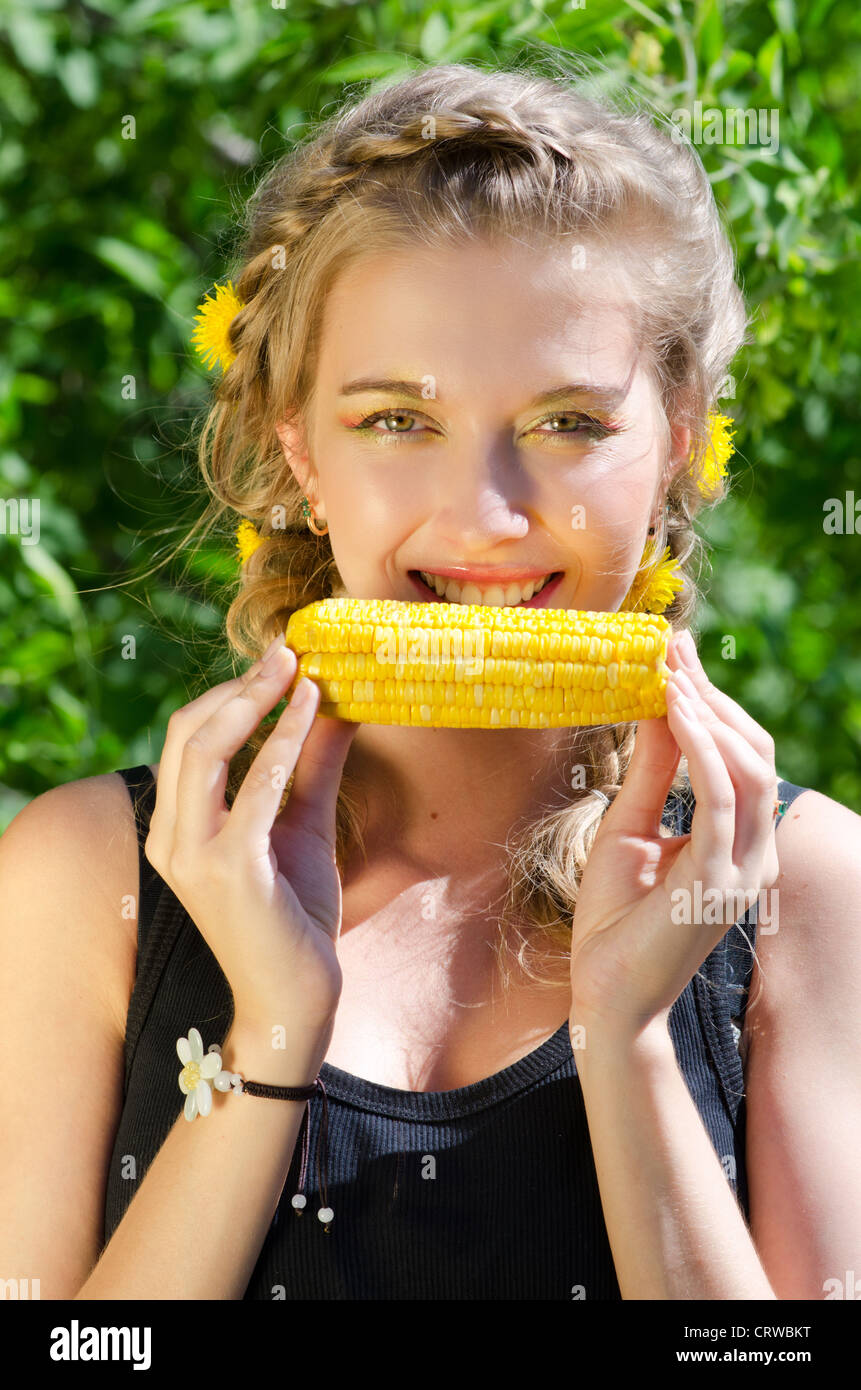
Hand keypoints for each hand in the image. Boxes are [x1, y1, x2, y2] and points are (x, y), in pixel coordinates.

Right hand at [144, 639, 359, 1030]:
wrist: (297, 998)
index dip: (230, 692)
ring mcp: (192, 855)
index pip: (186, 737)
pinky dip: (282, 742)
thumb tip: (336, 705)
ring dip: (253, 701)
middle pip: (186, 732)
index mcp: (176, 827)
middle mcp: (171, 838)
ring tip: (298, 669)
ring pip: (204, 749)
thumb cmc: (295, 918)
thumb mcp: (302, 827)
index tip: (281, 659)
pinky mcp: (228, 871)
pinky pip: (253, 789)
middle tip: (289, 653)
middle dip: (239, 685)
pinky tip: (313, 713)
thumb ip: (310, 767)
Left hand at [569, 629, 779, 1032]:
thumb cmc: (612, 921)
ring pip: (747, 768)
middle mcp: (752, 854)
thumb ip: (653, 773)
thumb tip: (662, 707)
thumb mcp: (629, 828)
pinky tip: (675, 713)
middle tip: (673, 651)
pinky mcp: (717, 881)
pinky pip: (721, 800)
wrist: (602, 998)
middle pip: (753, 752)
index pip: (741, 756)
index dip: (713, 702)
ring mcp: (741, 869)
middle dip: (715, 697)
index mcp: (736, 844)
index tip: (677, 654)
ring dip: (709, 713)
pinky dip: (700, 749)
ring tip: (670, 674)